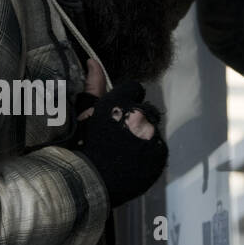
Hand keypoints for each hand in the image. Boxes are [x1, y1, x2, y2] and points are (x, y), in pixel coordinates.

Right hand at [70, 74, 167, 207]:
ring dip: (143, 137)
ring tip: (125, 153)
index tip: (116, 114)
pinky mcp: (161, 155)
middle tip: (118, 138)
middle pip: (145, 109)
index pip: (134, 88)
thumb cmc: (82, 146)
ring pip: (152, 129)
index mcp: (120, 101)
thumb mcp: (84, 114)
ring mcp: (152, 137)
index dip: (125, 100)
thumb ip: (92, 86)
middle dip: (135, 119)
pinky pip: (159, 149)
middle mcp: (140, 115)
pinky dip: (149, 154)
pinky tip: (134, 162)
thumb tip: (93, 61)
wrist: (90, 184)